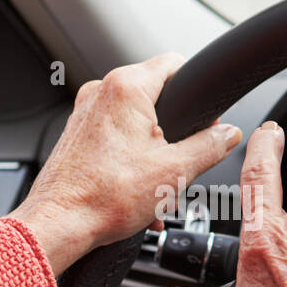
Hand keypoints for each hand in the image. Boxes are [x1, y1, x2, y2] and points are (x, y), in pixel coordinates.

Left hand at [9, 53, 241, 274]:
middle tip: (181, 161)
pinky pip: (115, 137)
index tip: (205, 118)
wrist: (58, 224)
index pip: (175, 63)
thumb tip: (228, 134)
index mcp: (126, 88)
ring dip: (153, 152)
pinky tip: (138, 192)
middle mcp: (101, 92)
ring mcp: (85, 112)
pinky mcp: (76, 134)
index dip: (196, 90)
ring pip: (135, 121)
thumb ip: (210, 146)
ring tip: (157, 187)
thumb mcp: (175, 171)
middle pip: (156, 96)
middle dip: (175, 130)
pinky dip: (131, 159)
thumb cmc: (103, 197)